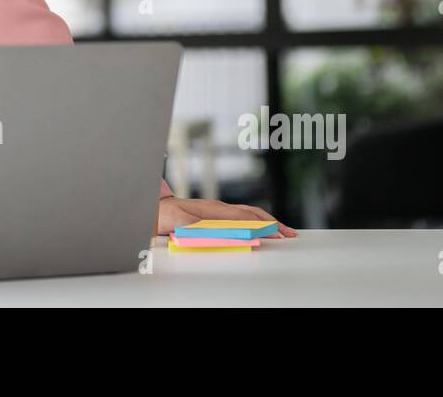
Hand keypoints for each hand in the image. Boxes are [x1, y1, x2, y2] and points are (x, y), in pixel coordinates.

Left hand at [156, 195, 297, 237]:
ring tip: (282, 231)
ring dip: (267, 222)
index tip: (277, 234)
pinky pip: (241, 216)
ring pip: (248, 214)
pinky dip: (256, 221)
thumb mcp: (178, 222)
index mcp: (213, 210)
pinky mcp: (215, 214)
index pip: (244, 217)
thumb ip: (196, 227)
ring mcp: (218, 210)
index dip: (262, 226)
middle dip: (272, 223)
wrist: (153, 208)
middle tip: (289, 234)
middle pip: (252, 213)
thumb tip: (214, 232)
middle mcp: (218, 208)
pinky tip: (261, 228)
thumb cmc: (164, 215)